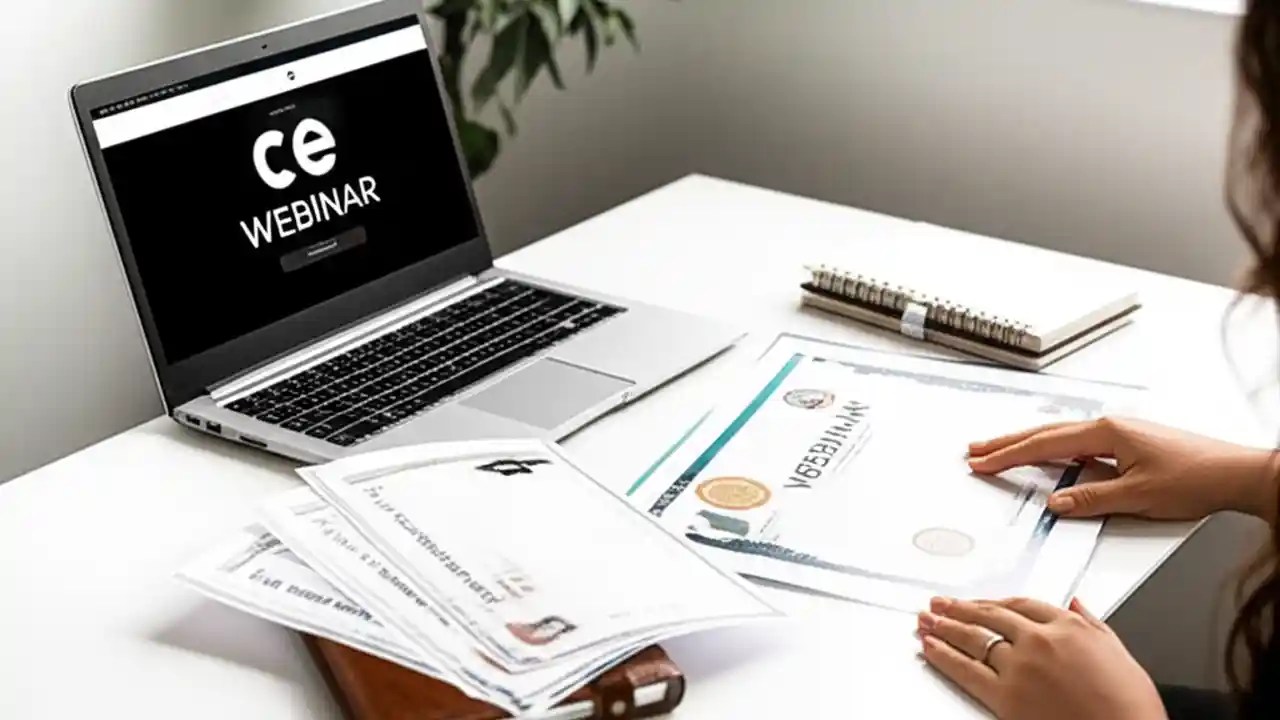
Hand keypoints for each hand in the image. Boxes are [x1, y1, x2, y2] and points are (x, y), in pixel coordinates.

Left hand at [918, 596, 1164, 719]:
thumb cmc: (1130, 706)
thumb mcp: (1120, 653)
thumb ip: (1093, 624)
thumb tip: (1076, 603)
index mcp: (1068, 626)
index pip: (1021, 604)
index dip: (994, 602)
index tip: (981, 603)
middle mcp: (1040, 640)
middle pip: (991, 615)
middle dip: (961, 608)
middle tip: (941, 603)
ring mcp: (1020, 666)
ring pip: (974, 637)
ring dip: (945, 626)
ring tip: (926, 620)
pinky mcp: (1006, 695)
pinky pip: (966, 669)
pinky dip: (943, 655)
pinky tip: (930, 647)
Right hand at [967, 417, 1278, 521]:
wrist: (1234, 473)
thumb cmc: (1196, 477)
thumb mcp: (1137, 496)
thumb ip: (1091, 499)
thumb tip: (1057, 503)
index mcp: (1106, 433)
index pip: (1044, 445)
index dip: (1009, 455)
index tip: (982, 462)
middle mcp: (1109, 426)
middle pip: (1045, 433)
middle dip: (1007, 443)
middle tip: (976, 450)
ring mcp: (1118, 432)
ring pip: (1059, 436)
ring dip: (1027, 444)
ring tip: (999, 450)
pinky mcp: (1127, 442)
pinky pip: (1077, 443)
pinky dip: (1052, 448)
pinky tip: (1046, 456)